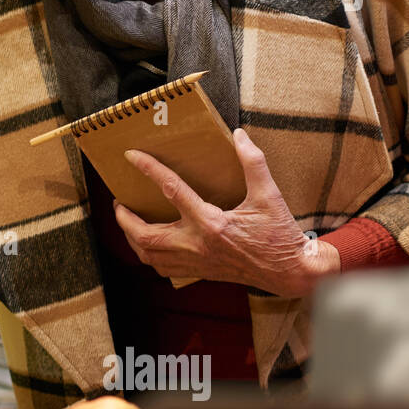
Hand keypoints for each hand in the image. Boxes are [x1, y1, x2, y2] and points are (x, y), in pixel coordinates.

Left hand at [111, 127, 340, 298]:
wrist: (290, 272)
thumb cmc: (279, 234)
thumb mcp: (269, 195)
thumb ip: (253, 163)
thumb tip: (239, 135)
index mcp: (211, 223)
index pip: (171, 190)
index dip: (149, 169)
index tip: (131, 156)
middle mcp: (197, 245)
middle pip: (145, 235)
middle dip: (124, 218)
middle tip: (119, 202)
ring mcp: (195, 262)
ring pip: (149, 255)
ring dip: (132, 238)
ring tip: (127, 221)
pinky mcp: (199, 272)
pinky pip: (162, 268)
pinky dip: (149, 255)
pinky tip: (149, 244)